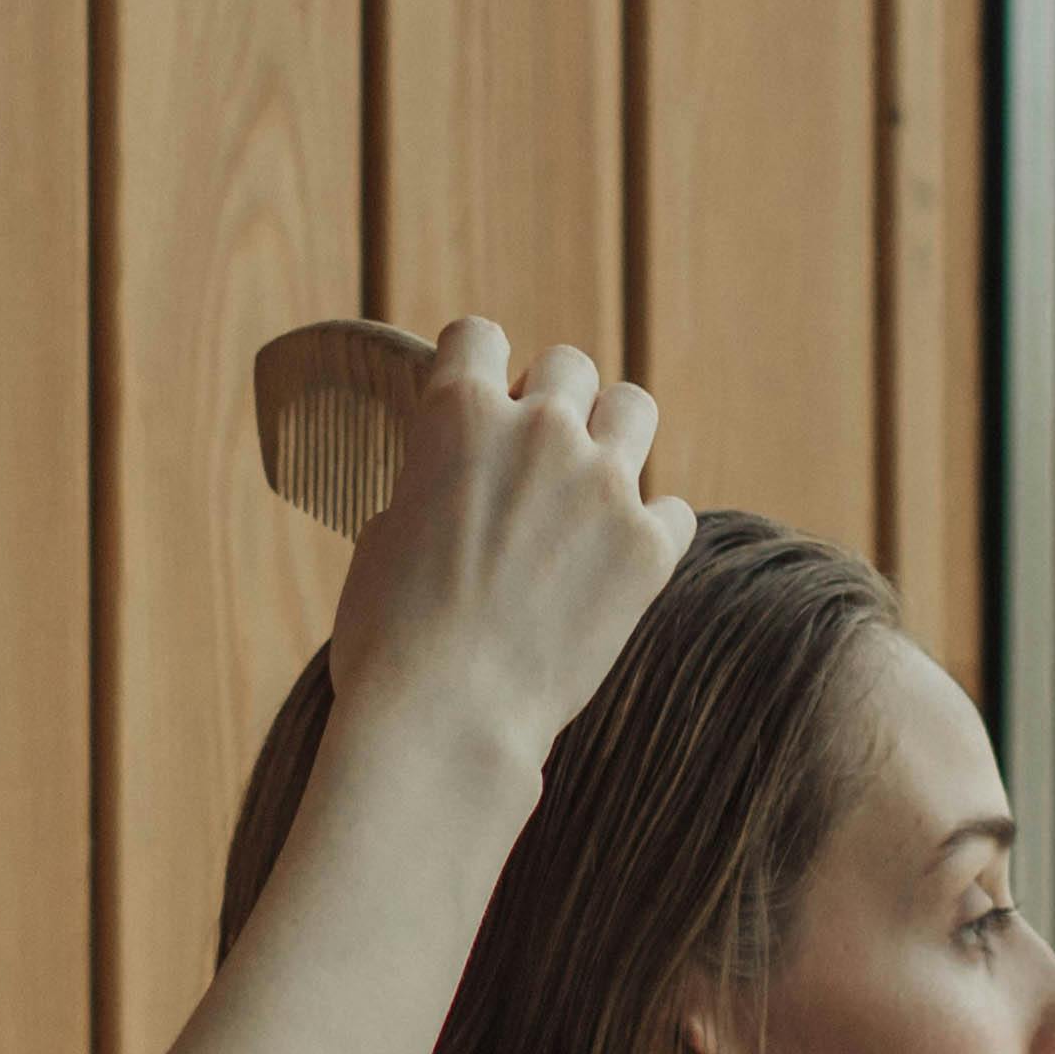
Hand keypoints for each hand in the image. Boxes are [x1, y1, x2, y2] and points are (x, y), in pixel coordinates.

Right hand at [323, 320, 690, 759]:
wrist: (446, 717)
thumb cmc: (390, 637)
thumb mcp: (382, 534)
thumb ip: (430, 483)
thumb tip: (456, 483)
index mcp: (458, 414)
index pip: (478, 336)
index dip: (476, 368)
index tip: (480, 399)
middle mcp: (540, 430)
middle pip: (568, 365)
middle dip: (553, 404)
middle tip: (536, 460)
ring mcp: (603, 485)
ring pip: (634, 408)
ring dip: (613, 438)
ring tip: (592, 489)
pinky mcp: (649, 547)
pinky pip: (672, 510)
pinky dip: (649, 533)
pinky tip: (618, 566)